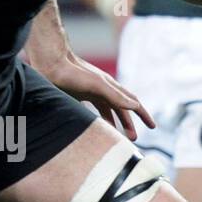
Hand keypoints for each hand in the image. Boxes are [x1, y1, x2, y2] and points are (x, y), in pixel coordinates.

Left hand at [37, 52, 152, 139]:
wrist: (49, 63)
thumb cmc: (72, 73)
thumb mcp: (96, 85)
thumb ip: (115, 96)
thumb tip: (135, 106)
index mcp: (110, 86)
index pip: (132, 102)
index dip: (143, 114)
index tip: (152, 126)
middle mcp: (103, 89)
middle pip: (121, 108)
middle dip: (129, 123)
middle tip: (133, 138)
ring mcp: (90, 92)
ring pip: (108, 110)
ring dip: (115, 122)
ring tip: (117, 136)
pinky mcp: (77, 95)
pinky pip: (93, 109)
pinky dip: (98, 119)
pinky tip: (96, 126)